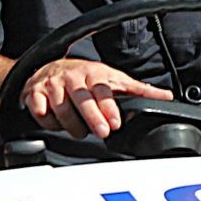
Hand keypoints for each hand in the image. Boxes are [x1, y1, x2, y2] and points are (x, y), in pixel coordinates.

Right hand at [23, 57, 170, 138]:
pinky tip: (54, 122)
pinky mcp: (34, 92)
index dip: (109, 107)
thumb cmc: (86, 78)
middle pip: (83, 99)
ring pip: (61, 108)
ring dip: (71, 124)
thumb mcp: (113, 80)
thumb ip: (138, 90)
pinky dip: (47, 120)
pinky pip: (40, 110)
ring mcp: (52, 84)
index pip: (104, 91)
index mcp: (95, 74)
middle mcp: (73, 77)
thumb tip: (167, 96)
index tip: (116, 122)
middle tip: (102, 132)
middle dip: (93, 117)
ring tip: (79, 131)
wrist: (48, 68)